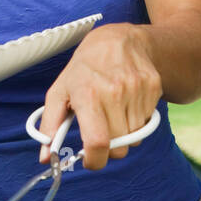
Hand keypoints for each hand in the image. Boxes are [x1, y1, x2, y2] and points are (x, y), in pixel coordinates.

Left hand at [38, 23, 161, 170]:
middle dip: (109, 149)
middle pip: (119, 146)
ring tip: (113, 113)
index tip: (90, 161)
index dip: (95, 160)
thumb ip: (50, 126)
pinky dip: (137, 120)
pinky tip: (127, 103)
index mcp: (87, 94)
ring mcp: (136, 89)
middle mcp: (114, 91)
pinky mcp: (153, 87)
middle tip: (101, 134)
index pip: (98, 142)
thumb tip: (47, 157)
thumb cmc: (84, 68)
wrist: (117, 39)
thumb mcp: (60, 91)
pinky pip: (147, 122)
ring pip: (135, 137)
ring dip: (124, 133)